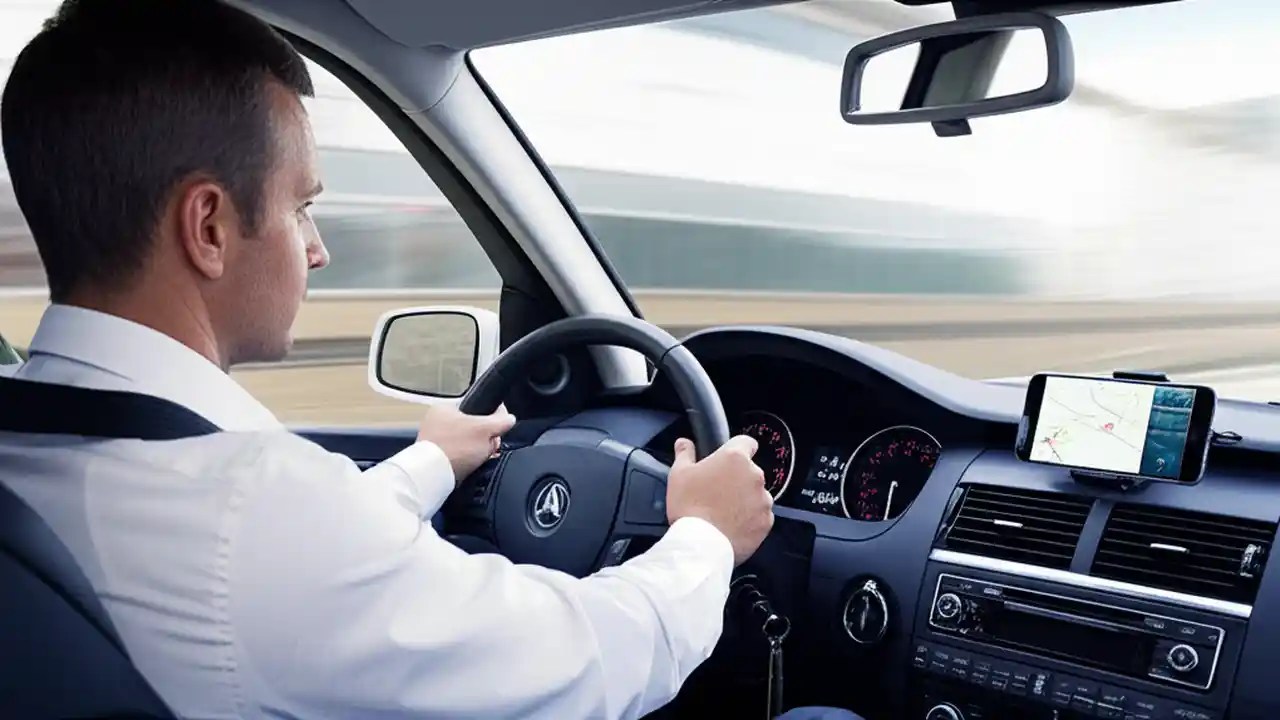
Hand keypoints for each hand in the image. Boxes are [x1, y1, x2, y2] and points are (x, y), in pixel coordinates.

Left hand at [417, 405, 516, 483]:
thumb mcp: (486, 429)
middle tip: (489, 448)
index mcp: (444, 408)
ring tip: (480, 459)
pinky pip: (455, 457)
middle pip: (471, 428)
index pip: (475, 409)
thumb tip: (509, 418)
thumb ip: (501, 421)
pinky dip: (464, 462)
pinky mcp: (432, 458)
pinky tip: (470, 467)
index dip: (489, 421)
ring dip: (476, 452)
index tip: (494, 433)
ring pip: (465, 444)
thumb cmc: (457, 446)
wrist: (433, 475)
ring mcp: (432, 441)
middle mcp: (435, 422)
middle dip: (484, 440)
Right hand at [665, 435, 773, 564]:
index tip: (728, 460)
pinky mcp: (767, 521)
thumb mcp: (679, 474)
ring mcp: (763, 499)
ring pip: (756, 494)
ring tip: (724, 512)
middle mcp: (754, 475)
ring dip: (744, 499)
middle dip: (737, 479)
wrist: (701, 544)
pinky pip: (760, 515)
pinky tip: (732, 525)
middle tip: (717, 492)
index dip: (737, 449)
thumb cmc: (689, 506)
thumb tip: (684, 443)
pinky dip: (750, 519)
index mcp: (735, 458)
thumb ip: (685, 454)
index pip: (746, 442)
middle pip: (749, 471)